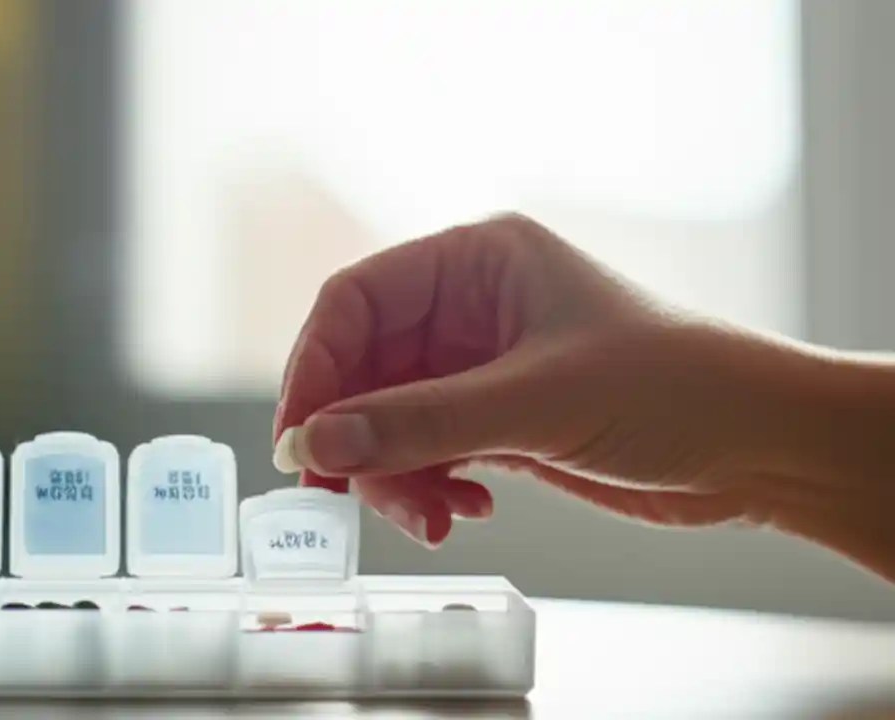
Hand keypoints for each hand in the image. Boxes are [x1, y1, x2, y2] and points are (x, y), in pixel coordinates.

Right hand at [273, 213, 894, 581]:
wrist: (761, 446)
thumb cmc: (675, 386)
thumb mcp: (539, 399)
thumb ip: (421, 422)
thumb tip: (316, 442)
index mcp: (476, 260)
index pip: (355, 300)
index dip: (314, 367)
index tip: (296, 438)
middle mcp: (469, 308)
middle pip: (364, 367)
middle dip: (352, 435)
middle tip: (338, 496)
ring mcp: (481, 367)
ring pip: (389, 419)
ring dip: (393, 475)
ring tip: (429, 518)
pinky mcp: (498, 420)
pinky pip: (426, 451)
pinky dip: (428, 486)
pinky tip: (465, 510)